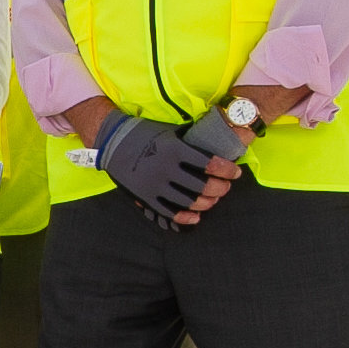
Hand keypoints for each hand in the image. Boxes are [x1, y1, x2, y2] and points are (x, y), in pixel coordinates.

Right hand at [90, 113, 217, 226]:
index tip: (235, 173)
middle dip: (221, 188)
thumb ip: (191, 139)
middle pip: (204, 185)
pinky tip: (197, 216)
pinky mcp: (145, 197)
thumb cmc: (145, 132)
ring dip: (207, 203)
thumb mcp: (170, 130)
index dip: (228, 171)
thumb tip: (217, 141)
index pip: (210, 164)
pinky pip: (170, 212)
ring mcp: (155, 185)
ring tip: (213, 199)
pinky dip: (186, 217)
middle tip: (226, 187)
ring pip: (190, 201)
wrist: (112, 140)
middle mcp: (166, 168)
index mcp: (175, 149)